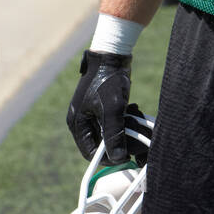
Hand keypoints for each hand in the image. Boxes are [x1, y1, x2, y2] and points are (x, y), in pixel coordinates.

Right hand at [66, 49, 131, 163]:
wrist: (113, 55)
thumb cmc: (108, 80)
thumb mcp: (113, 110)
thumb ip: (114, 135)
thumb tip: (119, 158)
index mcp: (77, 123)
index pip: (90, 153)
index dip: (108, 158)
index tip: (127, 157)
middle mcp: (83, 120)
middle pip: (103, 143)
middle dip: (121, 140)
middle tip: (136, 134)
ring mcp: (93, 113)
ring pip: (112, 132)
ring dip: (126, 129)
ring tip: (136, 117)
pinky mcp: (104, 107)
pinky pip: (116, 122)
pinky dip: (126, 119)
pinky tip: (134, 110)